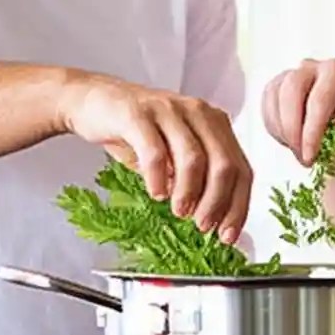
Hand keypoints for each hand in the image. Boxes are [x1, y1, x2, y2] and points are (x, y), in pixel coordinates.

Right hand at [59, 71, 252, 244]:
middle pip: (223, 163)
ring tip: (180, 212)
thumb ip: (196, 177)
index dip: (238, 205)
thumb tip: (214, 218)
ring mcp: (168, 110)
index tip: (228, 234)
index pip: (241, 168)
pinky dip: (158, 178)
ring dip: (189, 192)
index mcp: (213, 123)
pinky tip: (156, 193)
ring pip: (193, 158)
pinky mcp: (137, 114)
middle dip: (217, 202)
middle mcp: (197, 112)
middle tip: (203, 225)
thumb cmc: (138, 130)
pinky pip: (154, 151)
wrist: (94, 100)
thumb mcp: (174, 154)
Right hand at [261, 58, 334, 165]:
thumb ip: (333, 138)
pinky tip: (291, 140)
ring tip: (300, 150)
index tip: (309, 157)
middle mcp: (313, 68)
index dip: (311, 132)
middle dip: (292, 128)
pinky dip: (275, 129)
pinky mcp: (276, 88)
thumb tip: (310, 150)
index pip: (320, 99)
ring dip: (283, 131)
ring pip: (274, 98)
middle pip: (292, 89)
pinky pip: (266, 108)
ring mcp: (291, 76)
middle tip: (301, 157)